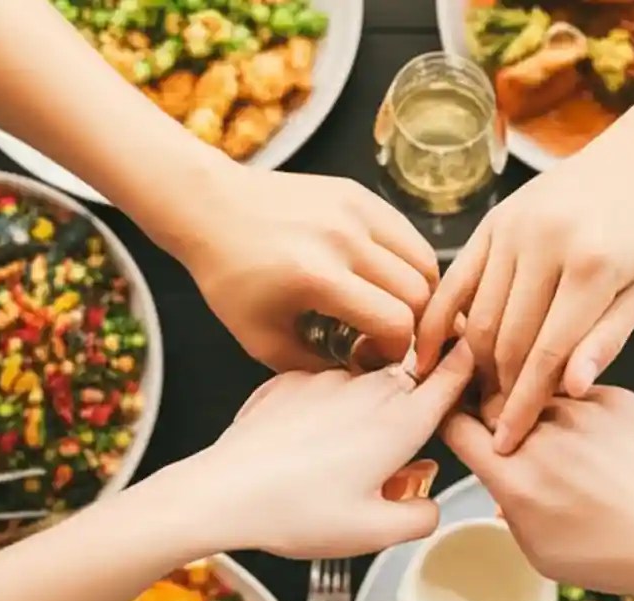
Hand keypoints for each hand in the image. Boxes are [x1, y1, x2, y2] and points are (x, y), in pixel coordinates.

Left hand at [153, 158, 438, 369]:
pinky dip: (410, 262)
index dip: (397, 351)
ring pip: (424, 261)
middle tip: (390, 337)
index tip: (376, 357)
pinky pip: (409, 234)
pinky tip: (389, 278)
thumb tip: (363, 374)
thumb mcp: (261, 339)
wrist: (210, 207)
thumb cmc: (230, 277)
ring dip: (420, 293)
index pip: (395, 322)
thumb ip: (315, 365)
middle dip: (414, 325)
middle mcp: (343, 239)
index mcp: (317, 277)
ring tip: (396, 308)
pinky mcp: (359, 193)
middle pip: (419, 293)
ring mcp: (355, 210)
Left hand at [173, 341, 474, 558]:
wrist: (223, 492)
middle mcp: (369, 389)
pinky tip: (303, 453)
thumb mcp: (374, 534)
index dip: (468, 367)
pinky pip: (322, 394)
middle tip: (394, 457)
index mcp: (400, 421)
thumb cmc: (298, 513)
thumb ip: (421, 517)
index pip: (452, 375)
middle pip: (409, 383)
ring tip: (338, 466)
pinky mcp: (289, 381)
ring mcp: (326, 380)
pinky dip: (324, 416)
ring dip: (364, 416)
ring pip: (364, 390)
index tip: (476, 360)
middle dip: (411, 411)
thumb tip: (430, 503)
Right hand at [415, 115, 633, 454]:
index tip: (511, 439)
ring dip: (473, 364)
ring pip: (477, 315)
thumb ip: (606, 340)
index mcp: (591, 265)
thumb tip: (571, 390)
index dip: (525, 403)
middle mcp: (545, 244)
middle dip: (498, 390)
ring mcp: (512, 230)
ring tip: (478, 397)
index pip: (547, 352)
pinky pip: (454, 281)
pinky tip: (426, 354)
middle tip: (496, 423)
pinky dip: (436, 319)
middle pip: (506, 339)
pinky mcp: (490, 223)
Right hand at [441, 386, 633, 596]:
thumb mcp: (534, 548)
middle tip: (507, 432)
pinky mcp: (618, 399)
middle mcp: (542, 435)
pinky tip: (596, 444)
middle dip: (489, 413)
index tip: (453, 422)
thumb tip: (496, 477)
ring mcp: (582, 410)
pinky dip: (578, 411)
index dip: (448, 420)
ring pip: (537, 393)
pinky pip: (580, 393)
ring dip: (535, 410)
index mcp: (513, 476)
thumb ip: (506, 504)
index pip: (454, 424)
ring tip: (562, 444)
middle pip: (492, 401)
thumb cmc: (604, 556)